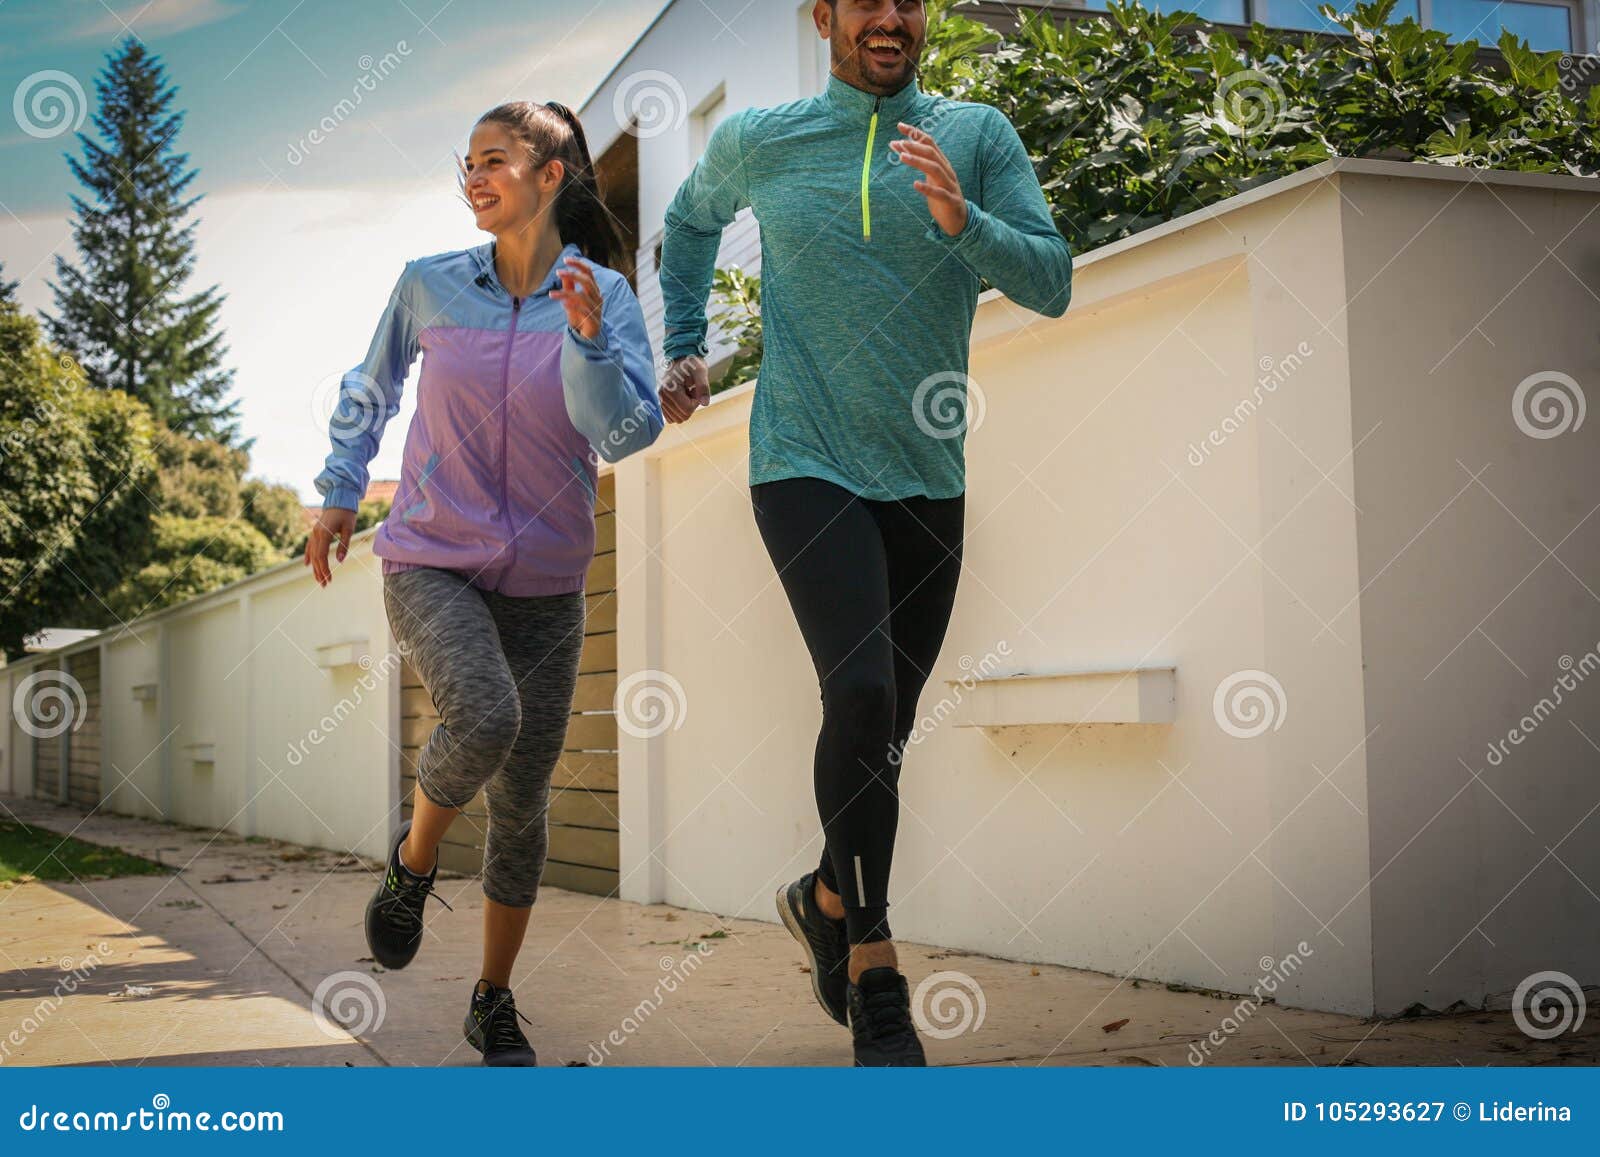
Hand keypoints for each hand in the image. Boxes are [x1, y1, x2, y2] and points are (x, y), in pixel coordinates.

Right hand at [304, 506, 355, 586]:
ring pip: (312, 553)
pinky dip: (308, 556)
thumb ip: (344, 545)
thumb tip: (340, 561)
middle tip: (325, 585)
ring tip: (319, 579)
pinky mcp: (315, 531)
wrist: (340, 499)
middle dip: (319, 572)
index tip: (328, 579)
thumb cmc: (347, 514)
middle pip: (315, 557)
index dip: (324, 569)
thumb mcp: (349, 529)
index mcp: (324, 533)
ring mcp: (314, 532)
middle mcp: (316, 533)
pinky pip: (309, 546)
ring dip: (315, 567)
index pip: (321, 555)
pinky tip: (307, 565)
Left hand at [551, 255, 602, 341]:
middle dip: (572, 274)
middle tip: (557, 272)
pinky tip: (563, 304)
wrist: (588, 336)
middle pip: (587, 281)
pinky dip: (572, 306)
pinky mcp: (593, 321)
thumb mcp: (571, 299)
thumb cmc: (580, 315)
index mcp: (593, 290)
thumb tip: (562, 273)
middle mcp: (597, 297)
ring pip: (582, 296)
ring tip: (551, 294)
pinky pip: (583, 310)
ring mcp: (596, 309)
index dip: (578, 264)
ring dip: (565, 293)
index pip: (588, 272)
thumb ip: (569, 287)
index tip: (565, 259)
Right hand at [660, 355, 709, 423]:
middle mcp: (661, 396)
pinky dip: (679, 410)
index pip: (687, 409)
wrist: (682, 360)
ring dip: (685, 408)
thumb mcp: (701, 372)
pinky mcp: (661, 404)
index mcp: (670, 389)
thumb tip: (705, 403)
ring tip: (686, 392)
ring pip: (677, 418)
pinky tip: (681, 397)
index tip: (695, 389)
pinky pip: (672, 418)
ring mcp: (660, 401)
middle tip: (691, 390)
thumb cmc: (692, 364)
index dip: (696, 402)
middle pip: (682, 416)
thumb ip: (703, 387)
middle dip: (690, 405)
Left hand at [891, 121, 967, 236]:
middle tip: (898, 142)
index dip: (915, 133)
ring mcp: (950, 186)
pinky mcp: (951, 201)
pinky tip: (916, 184)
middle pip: (932, 154)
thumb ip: (919, 163)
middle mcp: (947, 172)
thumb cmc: (941, 197)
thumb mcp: (929, 178)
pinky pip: (940, 194)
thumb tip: (900, 147)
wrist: (959, 220)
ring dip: (918, 162)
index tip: (899, 126)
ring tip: (902, 157)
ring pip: (935, 169)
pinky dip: (928, 189)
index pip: (930, 143)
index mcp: (942, 164)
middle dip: (915, 146)